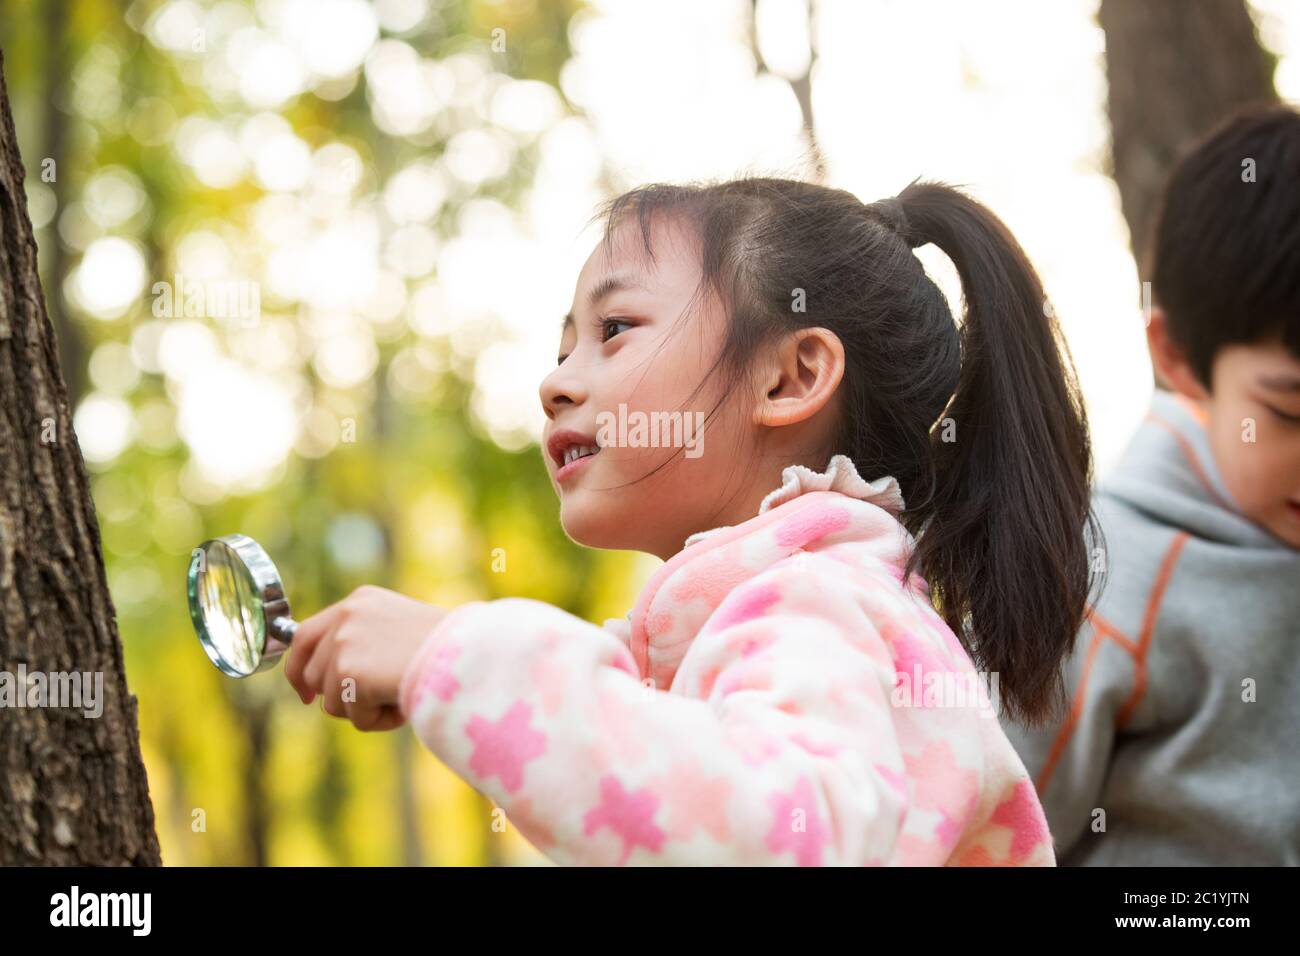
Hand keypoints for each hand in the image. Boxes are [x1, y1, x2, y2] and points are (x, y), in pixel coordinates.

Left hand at [284, 585, 447, 731]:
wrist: (466, 653)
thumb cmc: (445, 648)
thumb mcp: (397, 629)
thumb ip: (363, 642)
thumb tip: (333, 680)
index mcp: (358, 601)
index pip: (303, 635)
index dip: (299, 670)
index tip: (306, 694)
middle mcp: (345, 616)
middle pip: (313, 674)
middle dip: (337, 698)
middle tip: (371, 703)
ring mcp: (344, 643)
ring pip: (332, 702)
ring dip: (364, 710)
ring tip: (400, 695)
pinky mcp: (349, 672)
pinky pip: (354, 717)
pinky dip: (378, 721)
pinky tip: (403, 704)